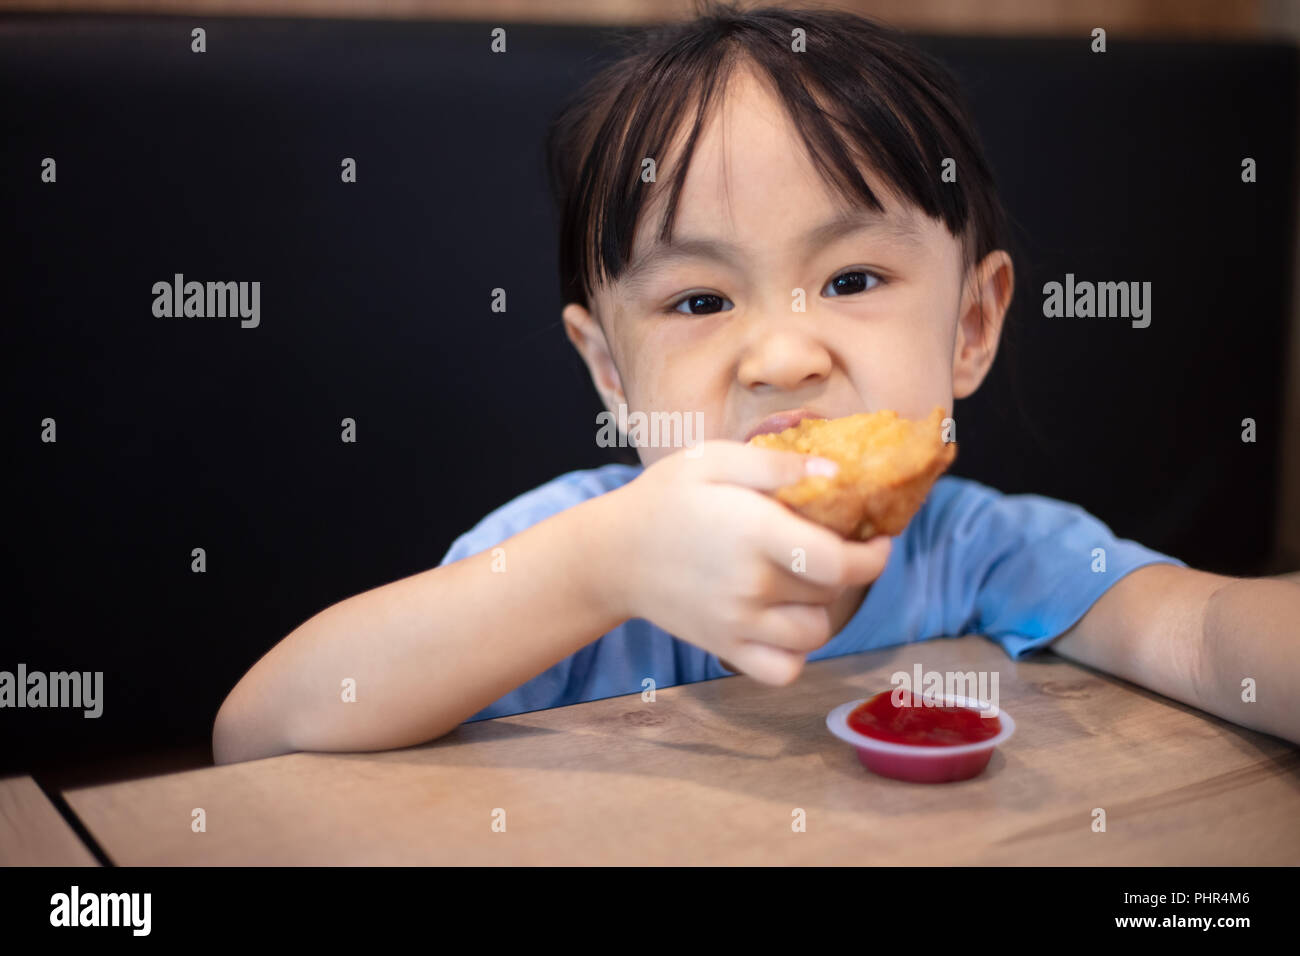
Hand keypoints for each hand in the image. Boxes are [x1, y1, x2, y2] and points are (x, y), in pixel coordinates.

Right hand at [605, 440, 892, 685]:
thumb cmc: (666, 497)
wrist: (612, 552)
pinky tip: (783, 622)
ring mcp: (737, 624)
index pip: (841, 563)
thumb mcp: (715, 458)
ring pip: (814, 634)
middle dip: (844, 569)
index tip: (877, 539)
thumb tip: (837, 474)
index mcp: (755, 533)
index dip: (873, 555)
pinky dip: (794, 654)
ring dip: (821, 609)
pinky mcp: (725, 648)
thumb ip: (778, 464)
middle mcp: (751, 586)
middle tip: (827, 546)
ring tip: (803, 583)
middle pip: (831, 593)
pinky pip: (783, 670)